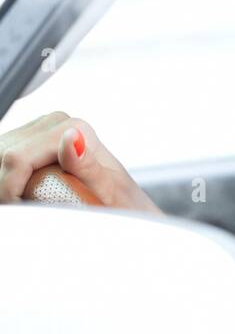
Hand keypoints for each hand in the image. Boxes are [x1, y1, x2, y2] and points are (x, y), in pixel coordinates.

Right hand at [0, 112, 160, 212]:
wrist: (124, 205)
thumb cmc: (121, 202)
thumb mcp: (109, 192)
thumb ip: (87, 167)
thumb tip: (71, 138)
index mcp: (75, 129)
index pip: (17, 158)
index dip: (11, 189)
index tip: (21, 209)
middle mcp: (56, 124)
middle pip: (5, 156)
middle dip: (7, 187)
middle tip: (24, 207)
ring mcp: (41, 131)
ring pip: (1, 157)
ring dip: (7, 183)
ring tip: (26, 201)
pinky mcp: (30, 142)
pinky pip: (6, 159)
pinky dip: (10, 180)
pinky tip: (23, 192)